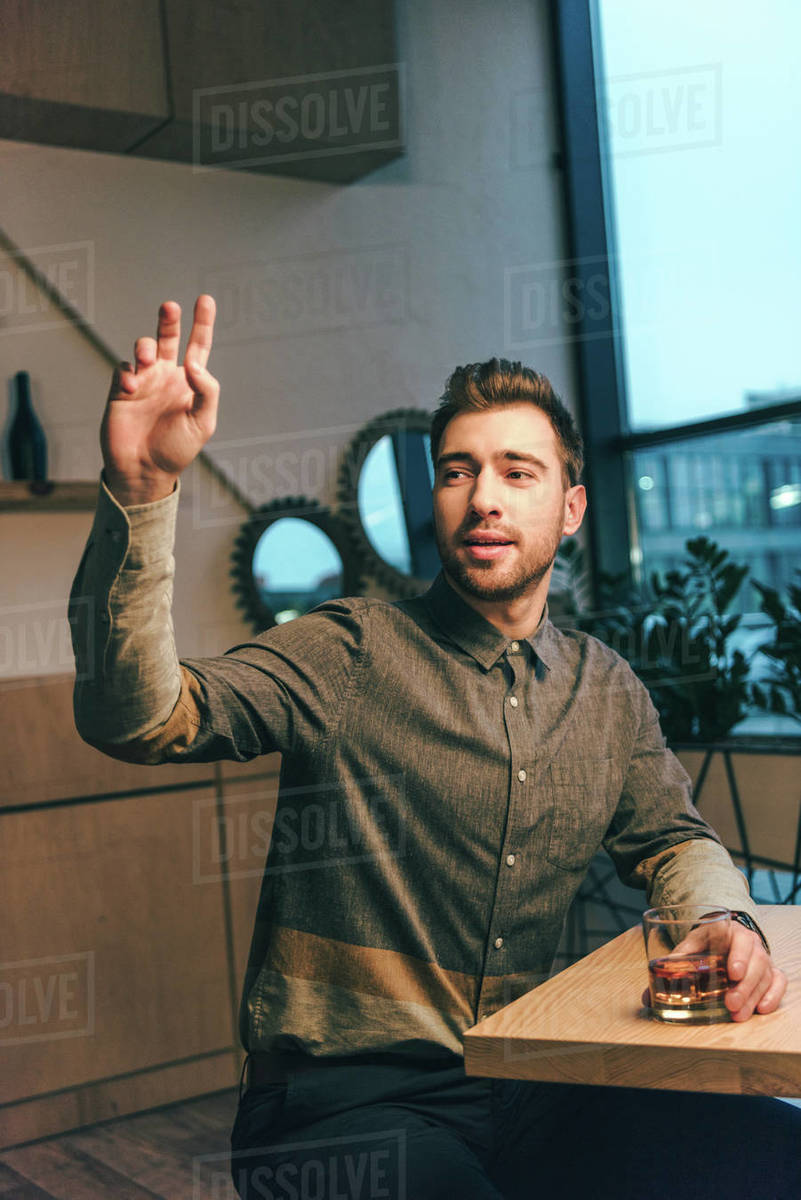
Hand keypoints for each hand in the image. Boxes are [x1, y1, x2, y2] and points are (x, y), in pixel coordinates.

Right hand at [100, 295, 218, 504]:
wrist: (144, 472)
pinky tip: (131, 383)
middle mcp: (166, 376)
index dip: (202, 323)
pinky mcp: (121, 390)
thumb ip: (206, 391)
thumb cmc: (177, 450)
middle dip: (169, 320)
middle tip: (170, 306)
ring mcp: (144, 381)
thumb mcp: (203, 423)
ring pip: (143, 348)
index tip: (206, 299)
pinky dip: (126, 369)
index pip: (198, 347)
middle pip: (169, 338)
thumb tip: (195, 362)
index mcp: (189, 382)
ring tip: (147, 359)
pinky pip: (122, 367)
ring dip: (145, 347)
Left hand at [641, 921, 786, 1020]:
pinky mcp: (770, 971)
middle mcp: (749, 942)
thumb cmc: (705, 943)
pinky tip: (761, 1009)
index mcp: (728, 930)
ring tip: (738, 1014)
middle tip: (730, 1003)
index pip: (738, 939)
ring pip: (766, 975)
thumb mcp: (689, 947)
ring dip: (753, 996)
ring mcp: (762, 957)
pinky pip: (779, 982)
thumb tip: (646, 997)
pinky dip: (773, 995)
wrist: (724, 935)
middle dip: (744, 985)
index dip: (738, 956)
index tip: (733, 973)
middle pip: (755, 962)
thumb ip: (672, 966)